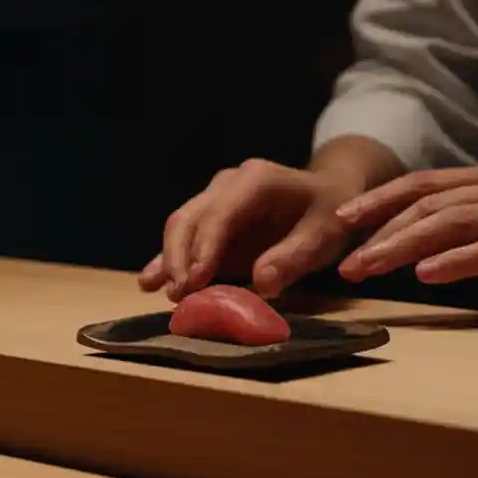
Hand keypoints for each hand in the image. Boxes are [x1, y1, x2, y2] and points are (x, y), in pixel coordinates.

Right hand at [138, 159, 360, 301]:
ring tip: (164, 293)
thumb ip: (293, 258)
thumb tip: (262, 283)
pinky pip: (185, 237)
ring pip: (181, 226)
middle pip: (190, 218)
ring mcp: (215, 199)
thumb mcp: (324, 236)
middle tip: (178, 296)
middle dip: (179, 258)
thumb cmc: (328, 215)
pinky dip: (168, 259)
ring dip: (169, 261)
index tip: (193, 283)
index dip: (204, 250)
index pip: (220, 215)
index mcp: (256, 180)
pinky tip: (149, 281)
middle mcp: (229, 184)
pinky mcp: (211, 219)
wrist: (326, 197)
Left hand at [334, 165, 477, 321]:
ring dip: (405, 246)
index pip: (422, 185)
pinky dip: (455, 262)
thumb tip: (415, 255)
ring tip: (370, 267)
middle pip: (429, 202)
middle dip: (380, 230)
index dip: (378, 201)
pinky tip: (426, 276)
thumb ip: (465, 240)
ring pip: (453, 222)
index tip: (339, 224)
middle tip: (344, 260)